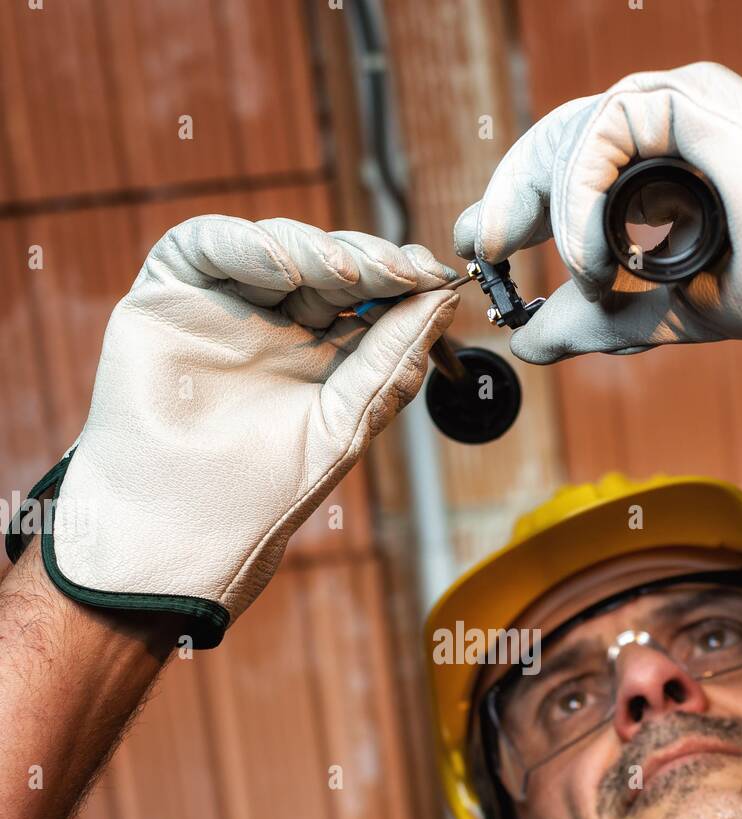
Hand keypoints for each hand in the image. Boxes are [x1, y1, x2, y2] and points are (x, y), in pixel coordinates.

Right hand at [21, 216, 459, 644]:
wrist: (181, 527)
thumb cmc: (262, 492)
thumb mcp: (345, 421)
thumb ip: (392, 360)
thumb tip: (445, 298)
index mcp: (323, 356)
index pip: (371, 297)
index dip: (403, 279)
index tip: (434, 274)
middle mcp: (276, 323)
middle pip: (330, 263)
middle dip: (370, 261)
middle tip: (401, 270)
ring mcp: (225, 303)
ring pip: (278, 245)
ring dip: (319, 251)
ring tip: (348, 276)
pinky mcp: (170, 290)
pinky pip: (207, 243)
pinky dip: (248, 246)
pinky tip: (281, 270)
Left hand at [455, 62, 741, 370]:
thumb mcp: (658, 314)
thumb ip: (589, 321)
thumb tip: (521, 344)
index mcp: (662, 176)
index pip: (569, 175)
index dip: (518, 205)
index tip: (484, 249)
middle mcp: (663, 136)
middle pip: (555, 145)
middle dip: (508, 197)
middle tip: (480, 245)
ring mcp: (673, 112)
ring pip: (570, 136)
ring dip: (557, 213)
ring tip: (579, 278)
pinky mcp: (683, 99)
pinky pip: (600, 134)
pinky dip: (584, 200)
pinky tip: (594, 256)